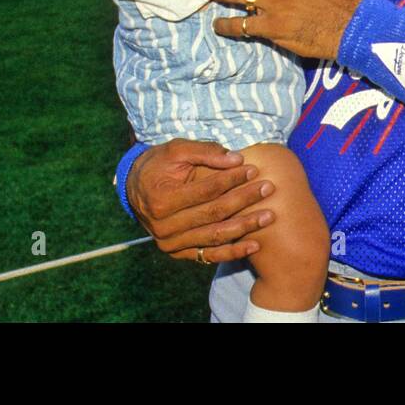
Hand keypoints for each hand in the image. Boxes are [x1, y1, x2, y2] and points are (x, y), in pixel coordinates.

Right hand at [125, 138, 274, 262]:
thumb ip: (206, 152)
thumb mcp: (177, 149)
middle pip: (213, 213)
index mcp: (162, 200)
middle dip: (244, 200)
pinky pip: (208, 255)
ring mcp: (170, 243)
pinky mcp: (177, 253)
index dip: (232, 179)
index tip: (253, 168)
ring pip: (214, 236)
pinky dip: (232, 252)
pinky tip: (254, 245)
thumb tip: (237, 159)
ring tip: (269, 215)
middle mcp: (164, 227)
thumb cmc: (160, 164)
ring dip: (245, 227)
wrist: (136, 188)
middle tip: (268, 188)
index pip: (206, 190)